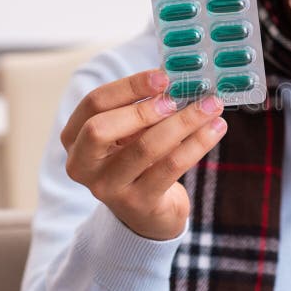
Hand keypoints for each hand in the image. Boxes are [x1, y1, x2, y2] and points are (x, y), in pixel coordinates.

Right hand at [60, 69, 227, 239]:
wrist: (148, 213)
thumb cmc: (139, 160)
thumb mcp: (130, 132)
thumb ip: (143, 107)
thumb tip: (178, 79)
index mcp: (74, 137)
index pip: (94, 103)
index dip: (128, 87)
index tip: (163, 76)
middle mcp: (82, 165)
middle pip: (102, 128)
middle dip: (144, 109)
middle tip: (180, 96)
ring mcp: (108, 188)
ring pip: (145, 148)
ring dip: (183, 122)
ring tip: (211, 107)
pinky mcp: (139, 203)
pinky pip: (171, 167)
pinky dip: (197, 143)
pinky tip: (216, 128)